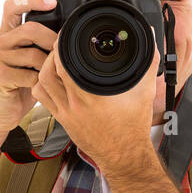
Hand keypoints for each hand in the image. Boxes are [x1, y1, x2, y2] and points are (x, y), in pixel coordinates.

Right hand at [0, 0, 58, 134]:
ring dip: (50, 66)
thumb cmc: (15, 91)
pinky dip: (41, 82)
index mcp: (6, 38)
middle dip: (53, 40)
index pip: (12, 6)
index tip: (52, 1)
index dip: (32, 0)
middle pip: (30, 29)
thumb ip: (40, 50)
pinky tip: (43, 88)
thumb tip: (66, 37)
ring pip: (33, 53)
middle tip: (65, 53)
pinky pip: (29, 74)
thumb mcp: (29, 67)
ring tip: (56, 76)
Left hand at [32, 38, 159, 174]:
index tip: (66, 35)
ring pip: (41, 85)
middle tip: (59, 46)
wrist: (125, 156)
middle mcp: (76, 105)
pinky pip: (42, 100)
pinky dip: (42, 86)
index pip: (66, 63)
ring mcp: (67, 114)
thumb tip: (149, 37)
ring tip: (54, 60)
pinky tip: (51, 80)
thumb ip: (148, 62)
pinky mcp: (63, 121)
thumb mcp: (145, 92)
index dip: (62, 45)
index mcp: (94, 96)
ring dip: (44, 69)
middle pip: (49, 71)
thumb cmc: (134, 128)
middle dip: (52, 54)